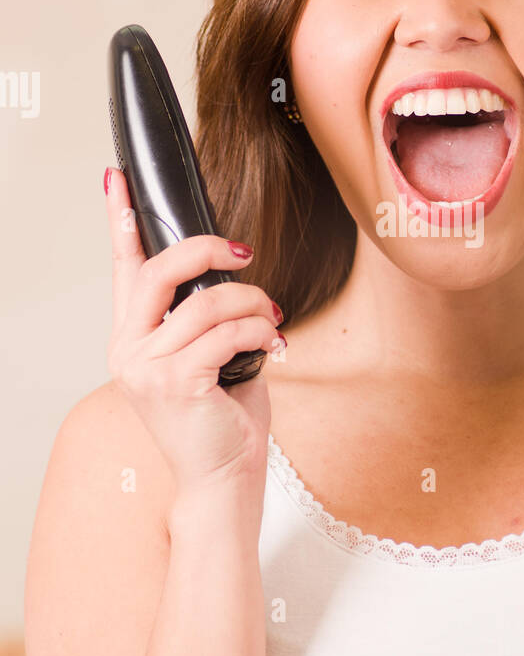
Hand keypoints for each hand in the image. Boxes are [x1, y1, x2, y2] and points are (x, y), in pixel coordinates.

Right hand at [104, 166, 284, 506]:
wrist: (223, 481)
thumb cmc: (221, 420)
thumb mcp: (208, 358)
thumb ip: (203, 316)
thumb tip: (230, 267)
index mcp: (132, 338)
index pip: (122, 267)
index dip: (121, 218)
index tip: (117, 175)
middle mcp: (128, 350)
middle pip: (158, 270)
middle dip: (205, 249)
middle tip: (243, 253)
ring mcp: (146, 369)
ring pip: (205, 301)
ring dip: (251, 302)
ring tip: (271, 321)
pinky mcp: (176, 384)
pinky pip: (225, 333)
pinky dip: (258, 332)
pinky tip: (273, 346)